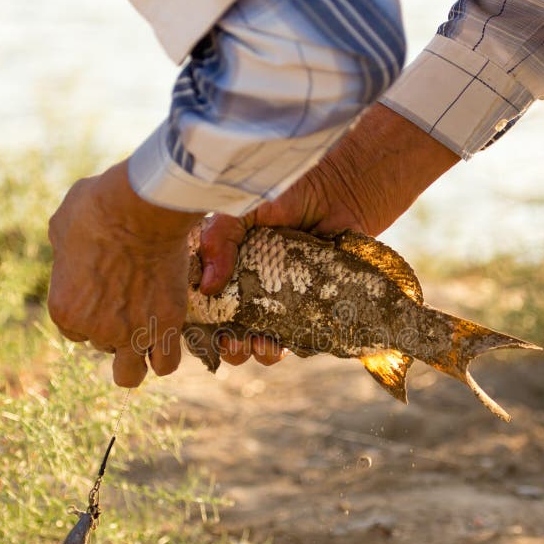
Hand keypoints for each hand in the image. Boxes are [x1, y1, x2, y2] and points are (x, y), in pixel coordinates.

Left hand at [48, 160, 202, 386]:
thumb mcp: (62, 226)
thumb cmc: (98, 208)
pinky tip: (166, 338)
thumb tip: (72, 252)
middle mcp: (96, 330)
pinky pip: (166, 363)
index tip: (105, 292)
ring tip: (146, 333)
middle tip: (128, 305)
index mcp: (64, 309)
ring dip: (136, 357)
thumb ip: (65, 253)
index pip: (74, 330)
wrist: (141, 208)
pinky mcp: (167, 326)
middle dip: (113, 330)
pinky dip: (164, 357)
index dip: (91, 313)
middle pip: (103, 347)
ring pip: (131, 373)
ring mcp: (133, 333)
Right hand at [200, 103, 459, 365]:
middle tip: (233, 343)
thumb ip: (219, 237)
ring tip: (260, 346)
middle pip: (230, 330)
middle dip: (228, 345)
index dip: (200, 323)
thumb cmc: (286, 193)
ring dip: (257, 352)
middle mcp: (251, 287)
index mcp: (228, 266)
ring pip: (262, 340)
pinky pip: (298, 338)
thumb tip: (206, 286)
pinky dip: (290, 347)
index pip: (206, 304)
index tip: (201, 330)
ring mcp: (282, 300)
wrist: (342, 191)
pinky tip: (284, 343)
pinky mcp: (311, 307)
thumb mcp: (242, 209)